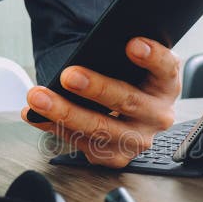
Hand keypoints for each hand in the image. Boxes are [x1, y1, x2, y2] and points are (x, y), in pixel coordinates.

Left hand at [23, 37, 180, 167]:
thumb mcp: (134, 64)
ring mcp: (139, 139)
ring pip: (101, 128)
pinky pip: (83, 144)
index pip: (165, 67)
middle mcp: (158, 115)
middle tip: (69, 75)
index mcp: (166, 84)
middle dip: (96, 88)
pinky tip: (36, 114)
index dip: (151, 56)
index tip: (132, 45)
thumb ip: (122, 54)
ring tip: (39, 96)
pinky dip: (54, 128)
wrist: (130, 112)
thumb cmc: (129, 80)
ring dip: (66, 113)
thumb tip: (92, 46)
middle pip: (128, 101)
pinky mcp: (117, 156)